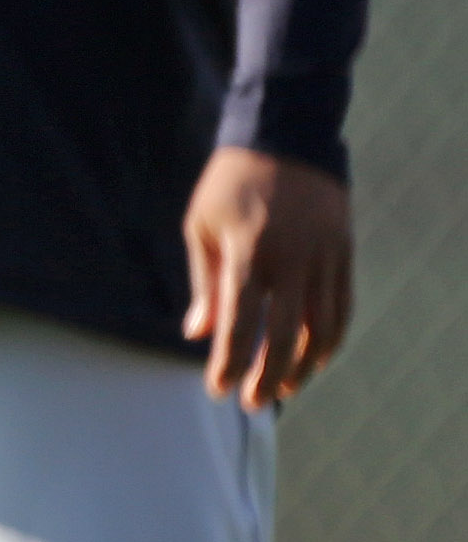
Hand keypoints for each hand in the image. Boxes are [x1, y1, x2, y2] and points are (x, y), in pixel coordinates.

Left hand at [184, 146, 353, 409]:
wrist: (287, 139)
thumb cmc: (231, 185)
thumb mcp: (202, 226)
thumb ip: (204, 283)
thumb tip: (197, 334)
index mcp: (249, 254)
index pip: (238, 323)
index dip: (228, 363)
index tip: (217, 389)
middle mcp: (292, 261)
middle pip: (285, 337)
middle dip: (267, 376)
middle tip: (252, 402)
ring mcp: (324, 259)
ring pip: (321, 329)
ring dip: (304, 366)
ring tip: (283, 389)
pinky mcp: (344, 254)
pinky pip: (343, 308)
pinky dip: (331, 339)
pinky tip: (316, 358)